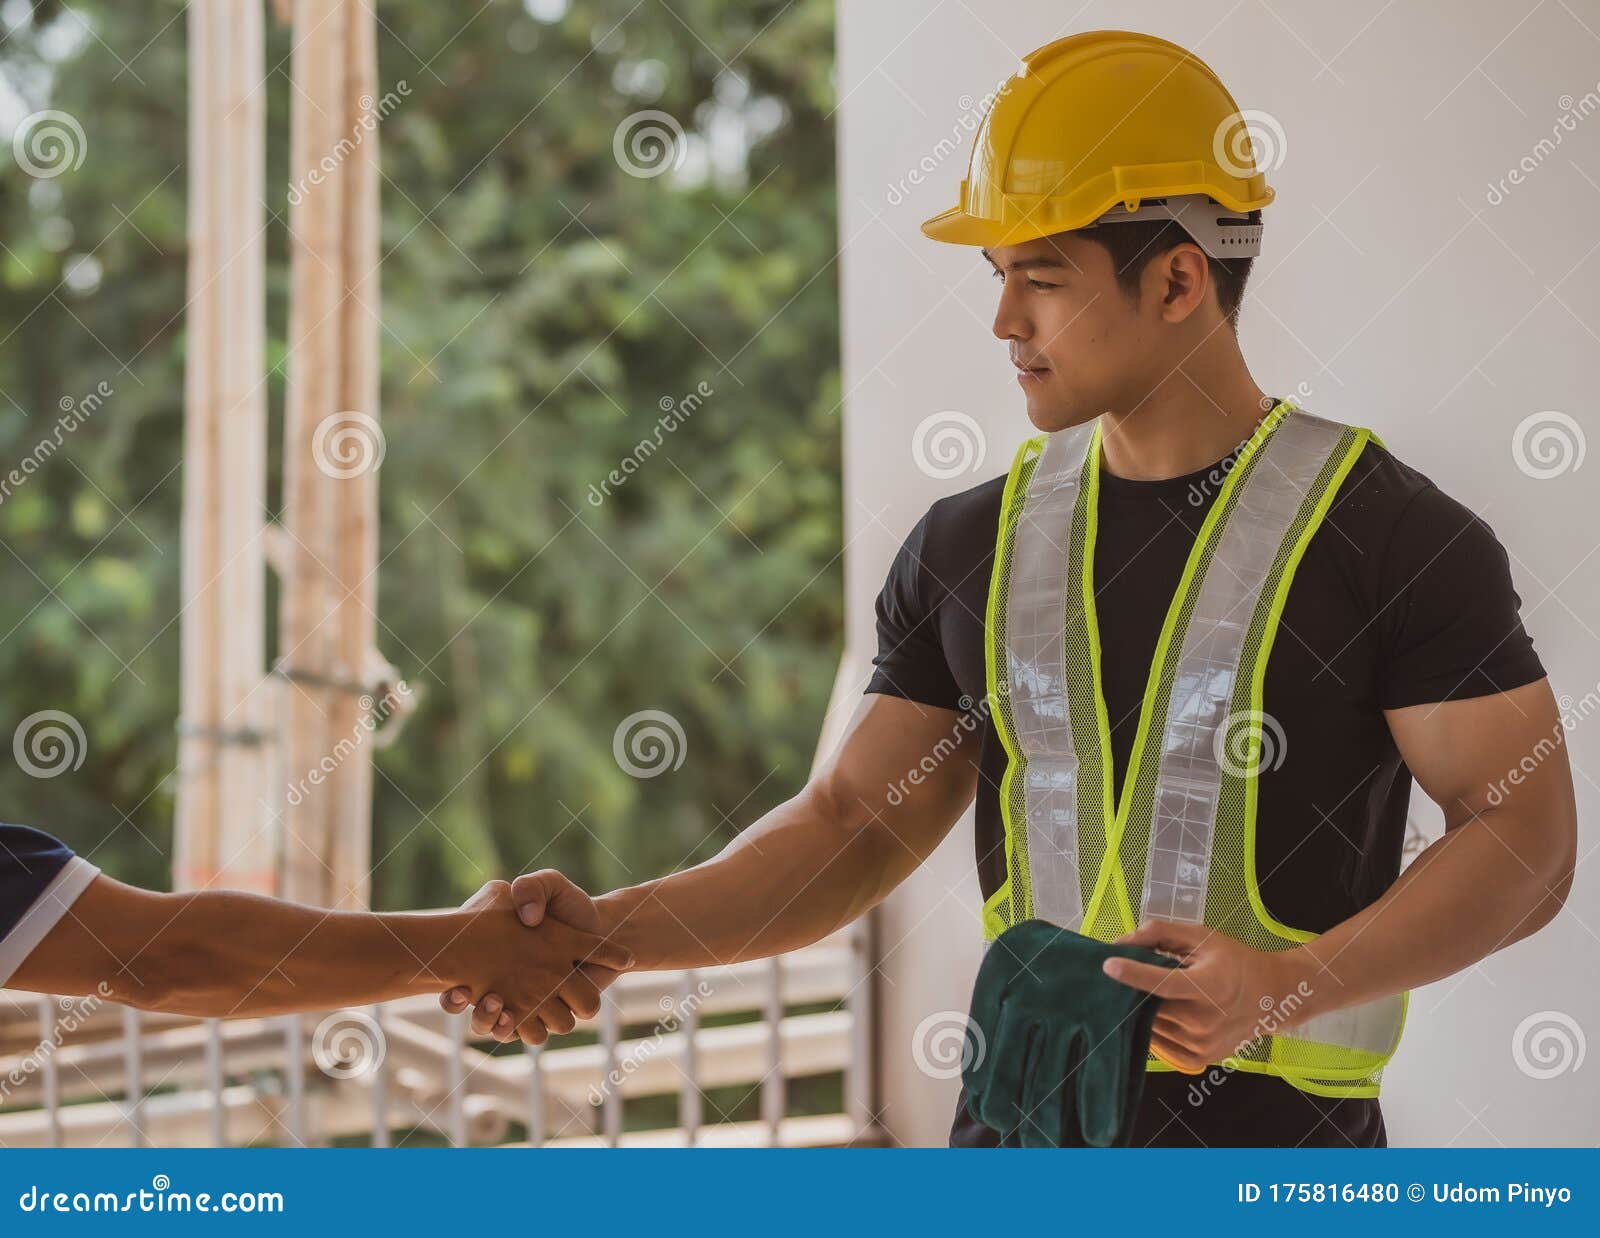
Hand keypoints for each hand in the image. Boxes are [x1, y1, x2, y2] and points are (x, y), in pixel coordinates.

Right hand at [441, 870, 627, 1044]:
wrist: (603, 927)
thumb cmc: (568, 907)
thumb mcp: (548, 885)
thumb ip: (532, 888)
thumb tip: (527, 917)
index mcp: (496, 956)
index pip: (457, 980)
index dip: (450, 993)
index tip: (454, 988)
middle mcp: (507, 984)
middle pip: (475, 1014)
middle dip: (473, 1012)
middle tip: (472, 996)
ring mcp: (529, 1002)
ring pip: (500, 1028)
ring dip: (494, 1020)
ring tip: (496, 1001)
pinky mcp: (551, 1013)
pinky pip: (533, 1034)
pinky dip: (527, 1028)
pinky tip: (521, 1014)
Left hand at [1102, 919, 1304, 1073]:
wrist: (1273, 998)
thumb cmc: (1234, 962)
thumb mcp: (1202, 937)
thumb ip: (1161, 933)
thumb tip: (1121, 942)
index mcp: (1210, 986)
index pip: (1163, 983)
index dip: (1133, 973)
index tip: (1107, 964)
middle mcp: (1205, 1020)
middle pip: (1151, 1006)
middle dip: (1132, 991)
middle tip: (1123, 975)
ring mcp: (1202, 1044)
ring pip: (1151, 1026)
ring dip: (1141, 1009)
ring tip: (1147, 992)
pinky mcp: (1199, 1058)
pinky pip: (1160, 1043)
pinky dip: (1153, 1026)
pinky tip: (1160, 1011)